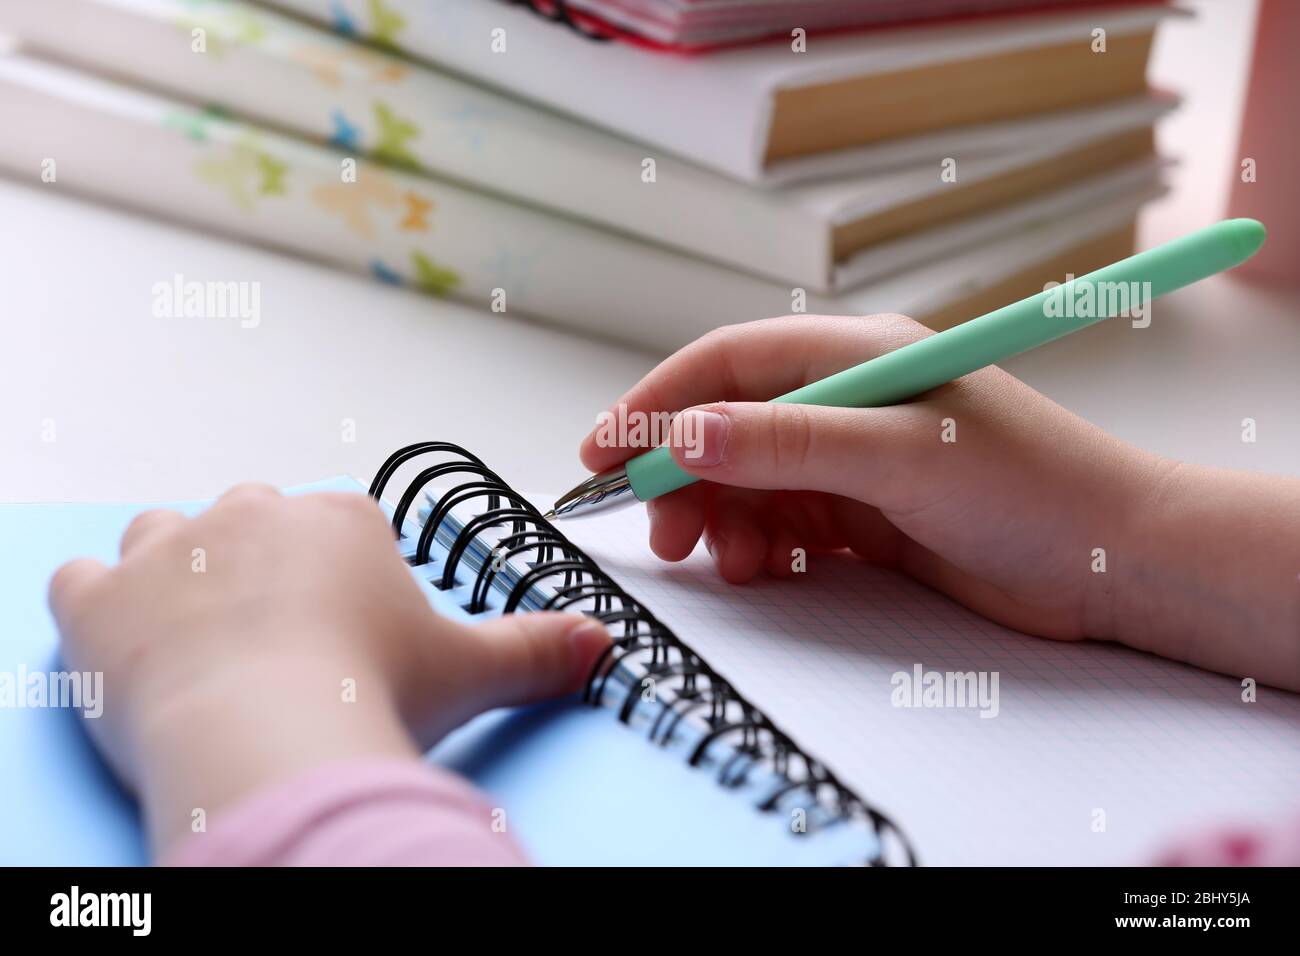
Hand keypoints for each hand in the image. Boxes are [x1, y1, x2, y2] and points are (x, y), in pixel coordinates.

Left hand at [48, 484, 609, 854]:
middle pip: (251, 521)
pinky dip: (96, 606)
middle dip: (263, 567)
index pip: (338, 526)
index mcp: (338, 520)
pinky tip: (121, 638)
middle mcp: (250, 514)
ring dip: (177, 570)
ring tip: (202, 631)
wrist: (269, 735)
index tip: (347, 622)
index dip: (342, 575)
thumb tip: (604, 641)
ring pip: (164, 535)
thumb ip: (536, 646)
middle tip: (284, 637)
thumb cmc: (367, 690)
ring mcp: (167, 551)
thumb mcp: (466, 668)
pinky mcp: (98, 600)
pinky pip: (81, 579)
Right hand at [583, 314, 1153, 640]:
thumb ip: (789, 444)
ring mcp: (855, 460)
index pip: (727, 364)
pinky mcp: (867, 515)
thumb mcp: (900, 457)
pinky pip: (783, 523)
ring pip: (750, 482)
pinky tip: (764, 569)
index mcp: (853, 356)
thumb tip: (684, 434)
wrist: (1114, 562)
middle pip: (728, 428)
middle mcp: (847, 401)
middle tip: (663, 533)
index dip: (656, 403)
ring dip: (720, 518)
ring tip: (724, 561)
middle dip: (684, 477)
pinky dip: (759, 545)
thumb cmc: (1029, 488)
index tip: (602, 452)